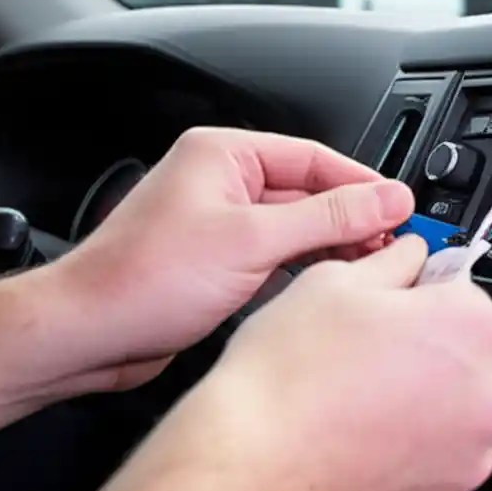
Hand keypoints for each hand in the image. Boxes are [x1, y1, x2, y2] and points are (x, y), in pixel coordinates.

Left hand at [26, 127, 414, 392]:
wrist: (88, 335)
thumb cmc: (141, 280)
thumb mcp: (251, 241)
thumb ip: (327, 218)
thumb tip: (384, 199)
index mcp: (223, 155)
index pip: (314, 157)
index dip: (363, 183)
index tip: (402, 207)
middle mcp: (221, 183)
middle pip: (310, 192)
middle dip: (353, 219)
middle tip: (397, 243)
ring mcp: (221, 225)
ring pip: (297, 228)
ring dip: (333, 246)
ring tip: (373, 267)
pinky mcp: (220, 263)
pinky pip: (278, 256)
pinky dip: (307, 268)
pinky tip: (332, 285)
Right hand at [30, 237, 491, 490]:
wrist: (239, 469)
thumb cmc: (274, 378)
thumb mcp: (330, 279)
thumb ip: (390, 254)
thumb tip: (413, 248)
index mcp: (465, 329)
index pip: (460, 278)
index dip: (415, 272)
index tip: (393, 273)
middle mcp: (481, 394)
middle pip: (454, 340)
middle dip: (410, 328)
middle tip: (349, 326)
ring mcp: (462, 450)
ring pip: (438, 390)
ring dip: (400, 376)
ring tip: (333, 372)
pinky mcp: (434, 488)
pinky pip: (422, 436)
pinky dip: (391, 421)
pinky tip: (338, 411)